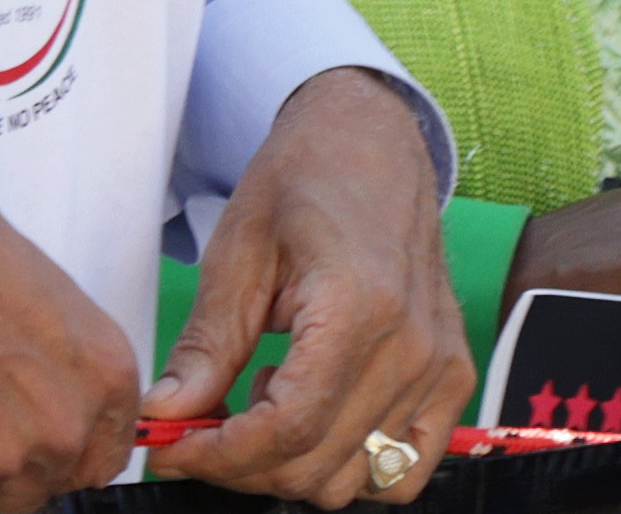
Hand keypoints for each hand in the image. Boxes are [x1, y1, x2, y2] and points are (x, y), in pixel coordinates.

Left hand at [146, 68, 469, 507]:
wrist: (375, 140)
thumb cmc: (306, 180)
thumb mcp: (239, 251)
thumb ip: (208, 344)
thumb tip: (166, 417)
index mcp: (359, 305)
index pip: (289, 428)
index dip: (219, 454)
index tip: (172, 445)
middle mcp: (412, 345)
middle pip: (316, 464)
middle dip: (241, 463)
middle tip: (200, 425)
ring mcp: (440, 365)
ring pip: (354, 479)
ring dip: (293, 464)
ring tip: (268, 399)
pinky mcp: (454, 375)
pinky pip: (404, 468)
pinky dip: (354, 465)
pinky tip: (319, 412)